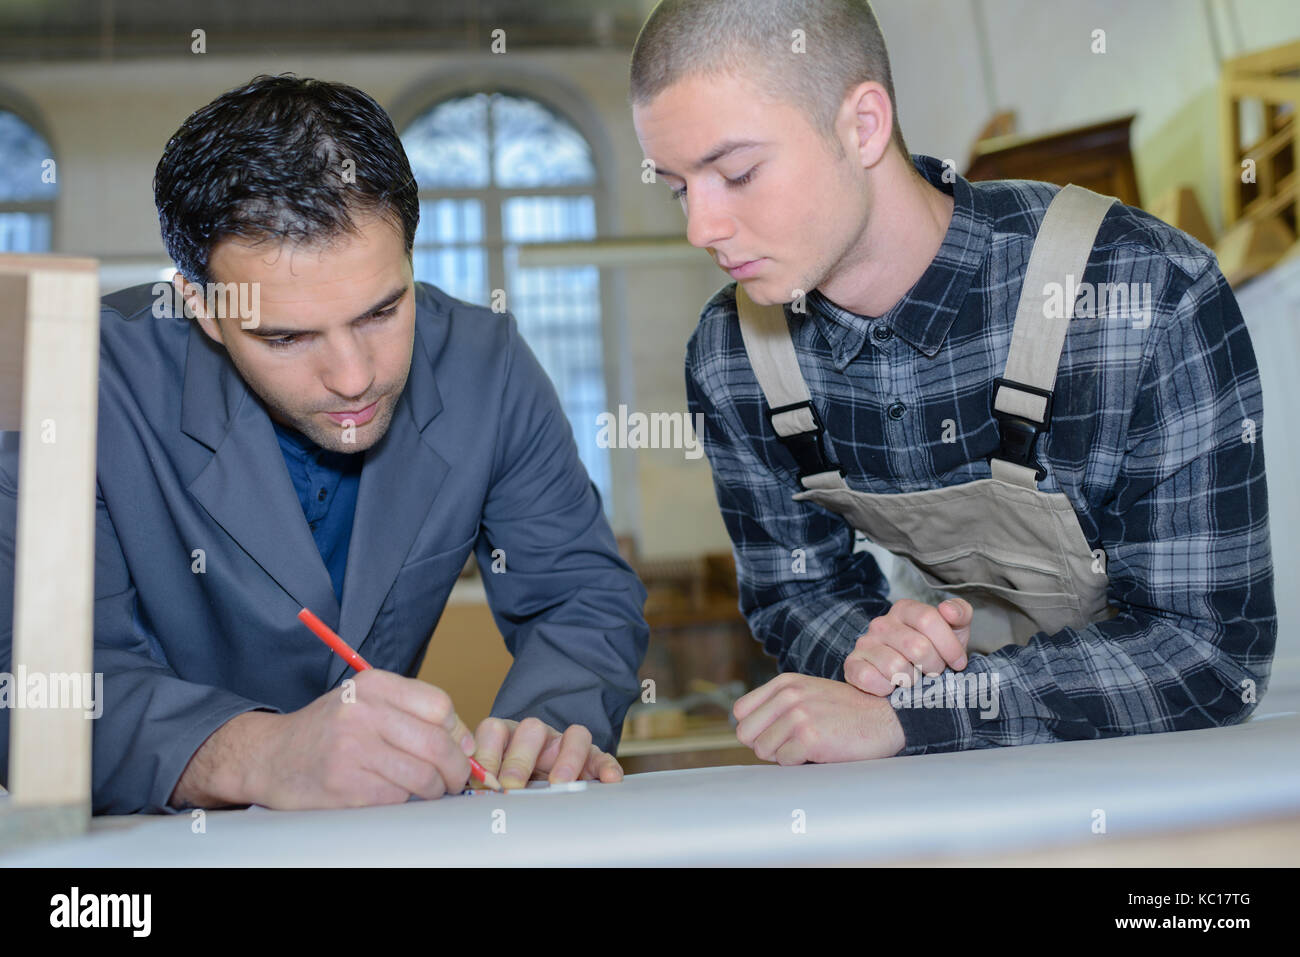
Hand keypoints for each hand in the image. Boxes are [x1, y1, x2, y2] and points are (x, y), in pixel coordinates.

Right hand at [176, 669, 477, 809]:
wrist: (270, 756)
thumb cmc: (326, 730)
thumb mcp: (365, 703)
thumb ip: (411, 712)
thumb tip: (465, 742)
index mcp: (372, 685)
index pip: (439, 706)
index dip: (457, 732)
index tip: (460, 748)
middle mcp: (362, 713)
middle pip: (437, 744)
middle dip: (456, 769)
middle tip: (456, 780)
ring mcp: (352, 750)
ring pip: (422, 776)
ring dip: (434, 790)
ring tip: (429, 790)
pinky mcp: (345, 786)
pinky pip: (397, 798)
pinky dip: (405, 801)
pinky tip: (394, 795)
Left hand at [472, 716, 622, 788]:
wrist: (543, 775)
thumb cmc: (512, 780)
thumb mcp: (494, 777)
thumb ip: (483, 781)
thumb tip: (469, 795)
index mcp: (507, 735)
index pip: (493, 730)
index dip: (486, 755)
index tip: (481, 783)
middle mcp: (537, 735)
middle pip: (532, 729)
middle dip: (520, 759)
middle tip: (511, 786)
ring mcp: (566, 744)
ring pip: (573, 735)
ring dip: (566, 760)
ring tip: (559, 784)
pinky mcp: (592, 757)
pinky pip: (602, 756)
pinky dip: (606, 767)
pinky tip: (608, 780)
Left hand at [732, 673, 906, 763]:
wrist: (886, 718)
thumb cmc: (848, 712)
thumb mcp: (809, 694)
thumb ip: (778, 705)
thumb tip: (746, 733)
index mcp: (785, 683)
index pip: (740, 712)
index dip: (755, 729)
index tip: (775, 734)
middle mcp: (788, 695)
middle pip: (746, 733)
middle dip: (765, 745)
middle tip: (792, 744)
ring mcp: (798, 715)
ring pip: (764, 750)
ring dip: (785, 755)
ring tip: (811, 745)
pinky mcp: (809, 738)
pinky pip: (784, 762)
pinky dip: (800, 764)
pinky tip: (820, 752)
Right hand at [843, 598, 972, 695]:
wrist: (905, 677)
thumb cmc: (933, 652)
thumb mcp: (953, 631)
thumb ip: (960, 613)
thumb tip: (948, 611)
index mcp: (905, 609)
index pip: (928, 619)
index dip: (949, 646)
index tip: (958, 663)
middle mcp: (881, 623)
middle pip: (916, 647)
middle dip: (933, 666)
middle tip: (934, 672)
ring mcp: (864, 643)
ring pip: (895, 667)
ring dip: (911, 680)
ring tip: (913, 679)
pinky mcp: (852, 664)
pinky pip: (870, 678)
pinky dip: (886, 688)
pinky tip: (892, 686)